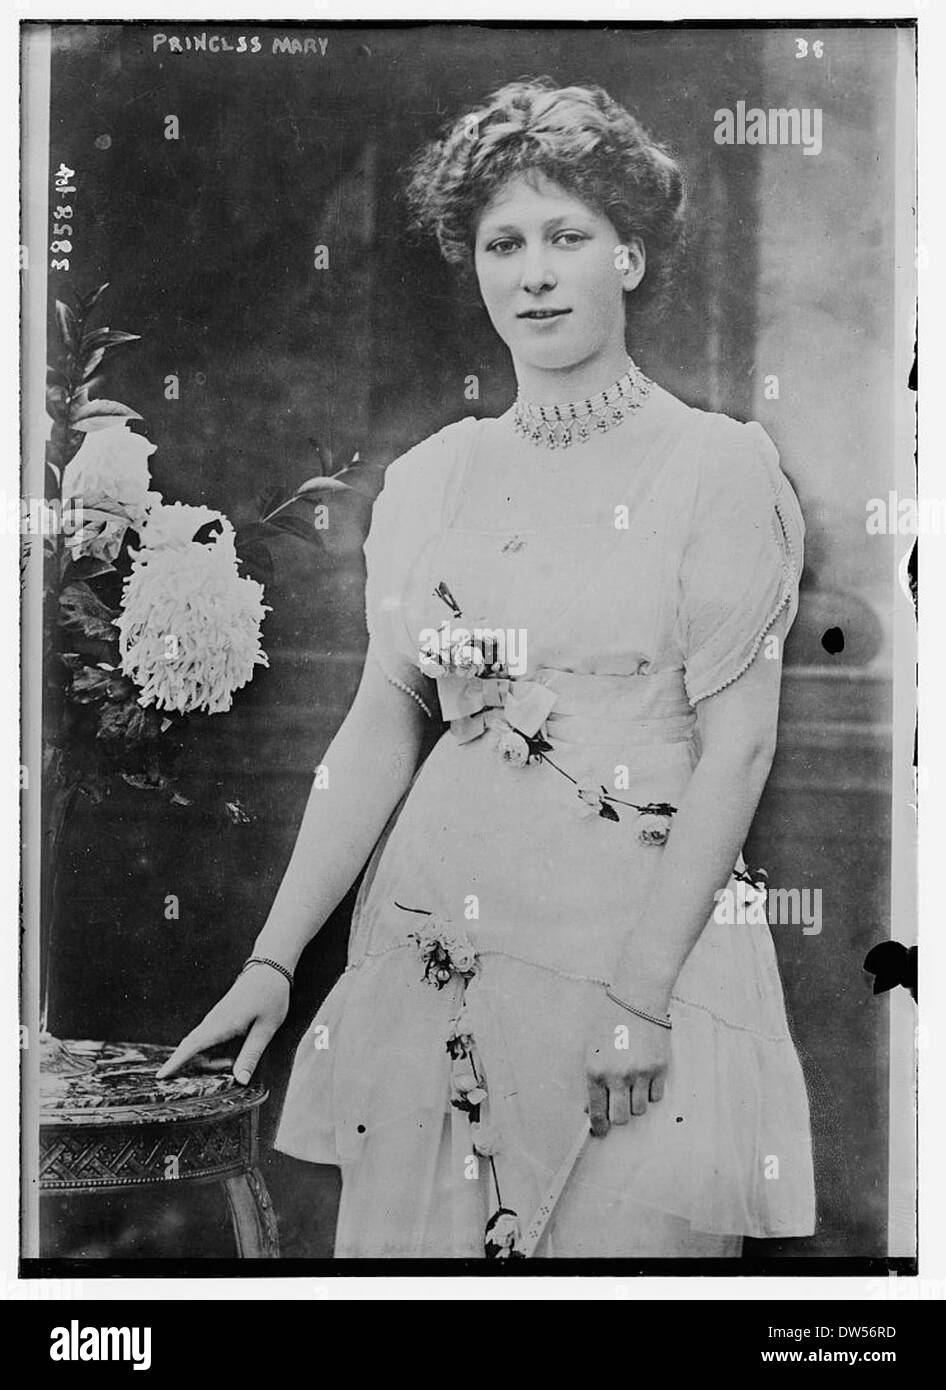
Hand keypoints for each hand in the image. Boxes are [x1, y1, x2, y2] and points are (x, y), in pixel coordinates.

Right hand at [155, 964, 290, 1084]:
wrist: (270, 970)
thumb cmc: (271, 997)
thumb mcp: (266, 1029)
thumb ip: (251, 1055)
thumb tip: (240, 1080)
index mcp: (221, 1024)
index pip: (192, 1047)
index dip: (176, 1062)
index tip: (160, 1076)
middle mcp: (213, 1021)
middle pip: (195, 1050)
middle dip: (205, 1066)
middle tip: (231, 1066)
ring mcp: (215, 1019)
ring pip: (202, 1046)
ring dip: (214, 1059)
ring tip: (236, 1057)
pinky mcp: (220, 1018)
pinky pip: (210, 1040)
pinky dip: (216, 1051)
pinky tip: (233, 1052)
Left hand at [583, 994, 670, 1137]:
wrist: (636, 1000)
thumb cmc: (609, 1023)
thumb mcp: (591, 1049)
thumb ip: (591, 1080)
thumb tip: (591, 1109)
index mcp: (595, 1071)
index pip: (597, 1112)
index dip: (599, 1127)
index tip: (601, 1132)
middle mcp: (617, 1076)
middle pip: (620, 1118)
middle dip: (618, 1116)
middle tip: (618, 1105)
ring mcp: (640, 1073)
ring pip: (640, 1109)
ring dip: (635, 1102)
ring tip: (632, 1084)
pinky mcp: (659, 1068)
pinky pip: (656, 1096)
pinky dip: (650, 1091)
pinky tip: (645, 1074)